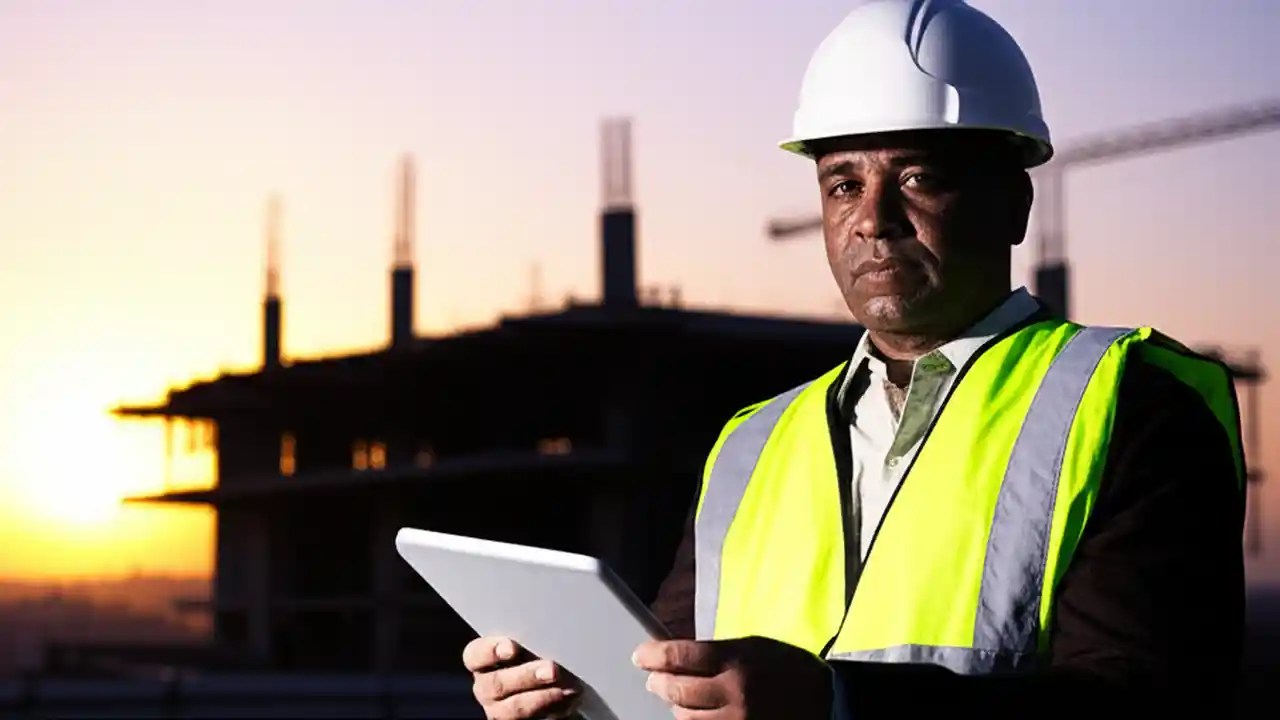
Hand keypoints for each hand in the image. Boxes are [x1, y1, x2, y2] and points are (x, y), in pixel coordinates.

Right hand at [462, 636, 581, 718]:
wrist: (555, 684)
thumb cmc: (540, 654)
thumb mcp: (532, 642)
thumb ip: (532, 637)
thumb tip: (550, 628)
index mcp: (483, 661)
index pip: (475, 655)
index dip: (490, 652)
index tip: (512, 648)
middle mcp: (486, 686)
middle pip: (495, 684)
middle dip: (526, 676)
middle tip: (552, 670)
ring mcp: (499, 709)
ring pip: (512, 708)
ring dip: (542, 697)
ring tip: (568, 689)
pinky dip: (553, 711)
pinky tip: (569, 700)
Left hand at [633, 636, 831, 719]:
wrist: (826, 701)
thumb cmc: (786, 668)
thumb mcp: (753, 647)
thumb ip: (715, 653)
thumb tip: (675, 657)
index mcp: (738, 661)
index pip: (681, 656)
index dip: (654, 656)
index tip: (641, 656)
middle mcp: (735, 693)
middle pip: (677, 690)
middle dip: (659, 683)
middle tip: (654, 679)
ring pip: (685, 719)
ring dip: (676, 708)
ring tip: (678, 699)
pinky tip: (694, 715)